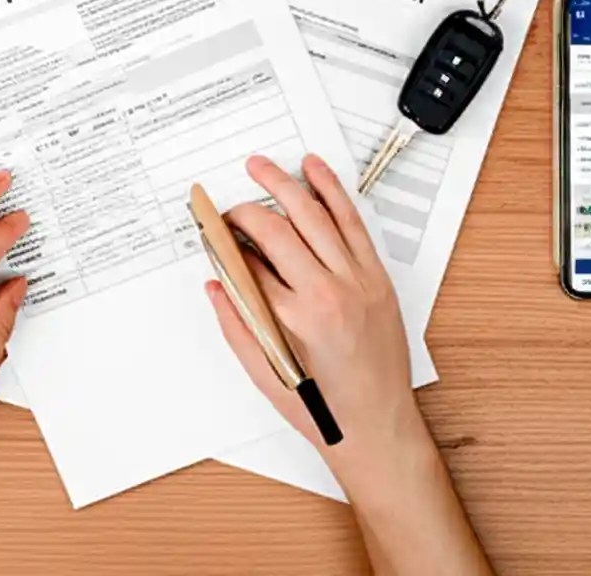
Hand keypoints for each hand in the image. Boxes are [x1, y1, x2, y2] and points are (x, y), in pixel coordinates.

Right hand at [206, 154, 494, 575]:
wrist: (377, 424)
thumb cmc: (326, 410)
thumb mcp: (267, 374)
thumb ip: (236, 325)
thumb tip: (217, 285)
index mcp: (298, 319)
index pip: (250, 264)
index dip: (226, 244)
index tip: (212, 233)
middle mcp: (330, 293)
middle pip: (279, 231)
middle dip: (248, 210)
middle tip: (229, 205)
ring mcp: (358, 281)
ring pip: (318, 217)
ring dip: (286, 186)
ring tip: (262, 166)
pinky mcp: (376, 277)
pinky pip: (353, 224)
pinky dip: (333, 193)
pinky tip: (315, 172)